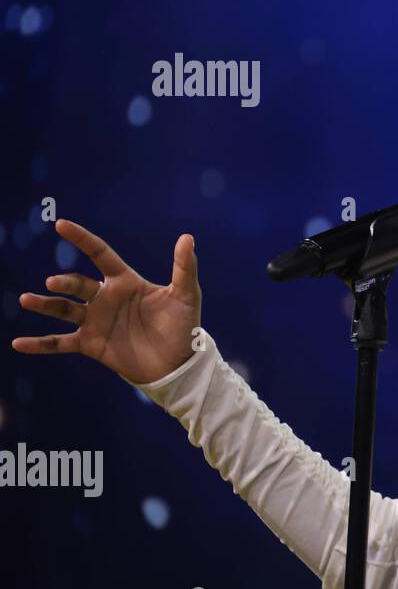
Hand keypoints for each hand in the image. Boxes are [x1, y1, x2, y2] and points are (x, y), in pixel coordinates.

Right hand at [11, 219, 201, 383]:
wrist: (178, 364)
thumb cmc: (184, 326)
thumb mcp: (186, 295)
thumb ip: (184, 267)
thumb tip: (187, 238)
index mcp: (125, 281)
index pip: (100, 254)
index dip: (82, 239)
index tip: (61, 225)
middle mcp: (106, 298)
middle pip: (78, 284)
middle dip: (65, 283)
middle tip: (54, 283)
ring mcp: (95, 321)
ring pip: (63, 309)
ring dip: (45, 305)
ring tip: (27, 300)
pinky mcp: (90, 344)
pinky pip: (60, 343)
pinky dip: (40, 344)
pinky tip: (18, 343)